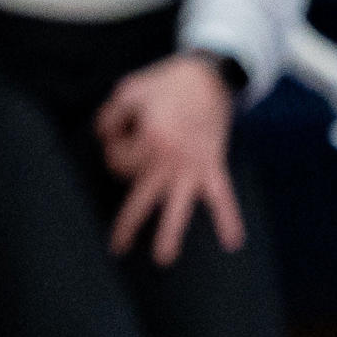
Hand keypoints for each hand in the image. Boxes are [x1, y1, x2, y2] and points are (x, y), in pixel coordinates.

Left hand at [100, 52, 245, 263]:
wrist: (209, 77)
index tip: (121, 136)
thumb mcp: (127, 91)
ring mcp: (192, 166)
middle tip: (117, 249)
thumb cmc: (165, 83)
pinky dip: (229, 218)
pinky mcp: (213, 165)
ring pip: (178, 206)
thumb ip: (109, 117)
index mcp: (147, 140)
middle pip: (142, 197)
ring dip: (170, 234)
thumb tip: (103, 139)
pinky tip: (233, 243)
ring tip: (163, 259)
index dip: (114, 150)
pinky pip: (223, 196)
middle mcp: (168, 159)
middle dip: (128, 224)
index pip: (118, 162)